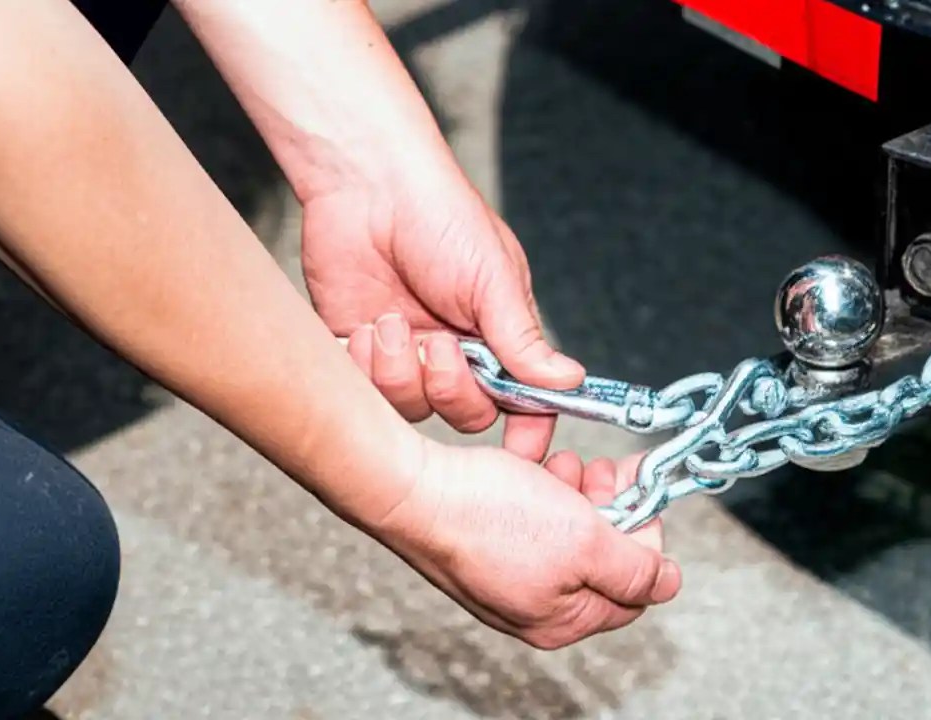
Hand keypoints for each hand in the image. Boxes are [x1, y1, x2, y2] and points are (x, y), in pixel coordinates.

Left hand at [302, 182, 583, 461]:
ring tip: (393, 324)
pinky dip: (365, 365)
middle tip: (440, 346)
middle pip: (466, 414)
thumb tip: (570, 381)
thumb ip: (523, 340)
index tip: (521, 451)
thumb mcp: (492, 280)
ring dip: (402, 372)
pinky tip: (366, 329)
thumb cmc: (440, 216)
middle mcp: (457, 351)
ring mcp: (408, 354)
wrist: (366, 184)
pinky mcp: (360, 351)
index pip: (523, 402)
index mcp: (499, 336)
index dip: (526, 432)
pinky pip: (365, 391)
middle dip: (452, 389)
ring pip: (412, 408)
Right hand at [375, 443, 680, 649]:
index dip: (646, 538)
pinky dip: (537, 479)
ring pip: (565, 523)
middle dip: (608, 505)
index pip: (633, 590)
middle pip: (599, 554)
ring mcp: (506, 568)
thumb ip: (634, 567)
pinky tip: (532, 457)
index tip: (645, 496)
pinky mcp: (484, 535)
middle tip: (604, 471)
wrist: (410, 488)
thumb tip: (669, 583)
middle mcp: (532, 601)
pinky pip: (529, 507)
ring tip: (564, 464)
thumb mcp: (584, 543)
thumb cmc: (486, 519)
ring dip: (574, 486)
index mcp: (560, 619)